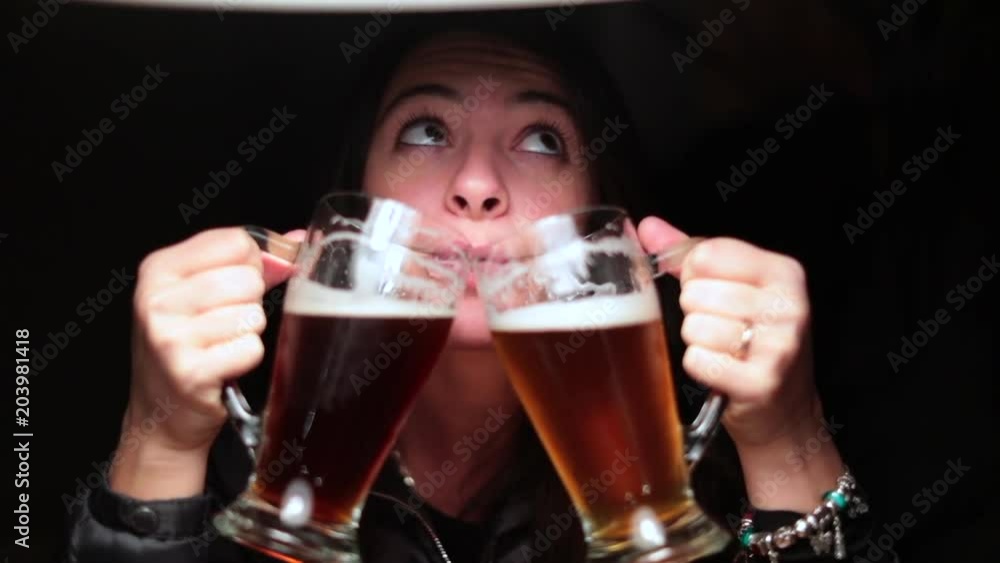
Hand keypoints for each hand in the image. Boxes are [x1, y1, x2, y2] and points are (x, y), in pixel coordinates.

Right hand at [109, 227, 301, 498]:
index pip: (235, 241)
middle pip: (247, 278)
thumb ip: (253, 263)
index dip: (251, 264)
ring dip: (248, 332)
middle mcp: (157, 300)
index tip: (235, 285)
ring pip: (252, 314)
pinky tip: (224, 365)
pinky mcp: (189, 372)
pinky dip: (246, 358)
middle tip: (226, 322)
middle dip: (250, 301)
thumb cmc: (188, 347)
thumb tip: (299, 240)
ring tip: (222, 344)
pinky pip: (250, 348)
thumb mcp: (203, 294)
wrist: (163, 414)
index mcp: (159, 269)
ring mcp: (169, 337)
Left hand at [638, 217, 821, 449]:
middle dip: (696, 311)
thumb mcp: (734, 289)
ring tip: (723, 350)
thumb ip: (690, 254)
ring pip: (695, 326)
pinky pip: (699, 360)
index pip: (706, 254)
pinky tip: (720, 371)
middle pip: (696, 292)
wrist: (784, 411)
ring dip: (698, 341)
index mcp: (784, 273)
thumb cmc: (754, 344)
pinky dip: (700, 367)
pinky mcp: (761, 382)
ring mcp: (779, 346)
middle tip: (721, 328)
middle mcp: (789, 306)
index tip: (714, 292)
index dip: (694, 275)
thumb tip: (647, 227)